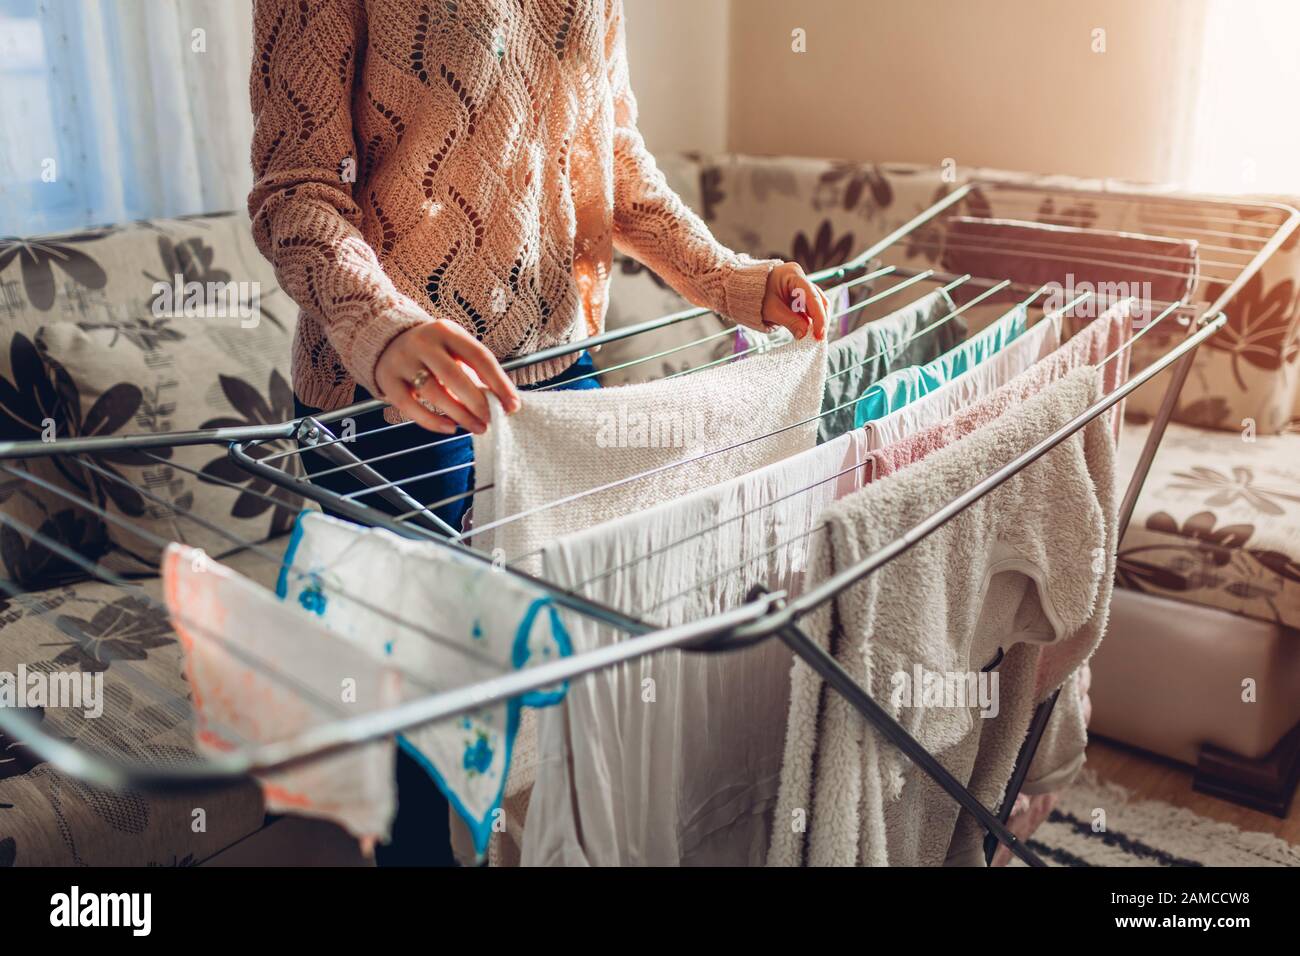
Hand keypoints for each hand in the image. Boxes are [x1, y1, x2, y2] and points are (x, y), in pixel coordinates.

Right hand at [374, 319, 520, 433]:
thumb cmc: (434, 351)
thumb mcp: (455, 350)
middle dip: (478, 402)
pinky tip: (450, 428)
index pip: (479, 356)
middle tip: (492, 420)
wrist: (388, 340)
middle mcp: (423, 343)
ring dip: (460, 415)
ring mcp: (402, 361)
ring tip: (478, 428)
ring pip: (434, 393)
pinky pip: (410, 407)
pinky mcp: (388, 380)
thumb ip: (475, 372)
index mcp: (447, 331)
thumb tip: (501, 404)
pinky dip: (432, 421)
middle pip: (454, 376)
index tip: (513, 405)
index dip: (499, 383)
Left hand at [760, 262, 831, 340]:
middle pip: (818, 300)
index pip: (812, 296)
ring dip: (817, 321)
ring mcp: (801, 287)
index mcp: (793, 274)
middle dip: (820, 320)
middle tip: (819, 339)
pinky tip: (810, 332)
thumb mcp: (771, 311)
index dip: (819, 317)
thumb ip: (790, 322)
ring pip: (817, 305)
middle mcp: (801, 278)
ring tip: (814, 337)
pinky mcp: (800, 296)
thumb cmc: (754, 297)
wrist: (743, 292)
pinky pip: (809, 308)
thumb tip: (805, 335)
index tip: (819, 334)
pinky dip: (811, 320)